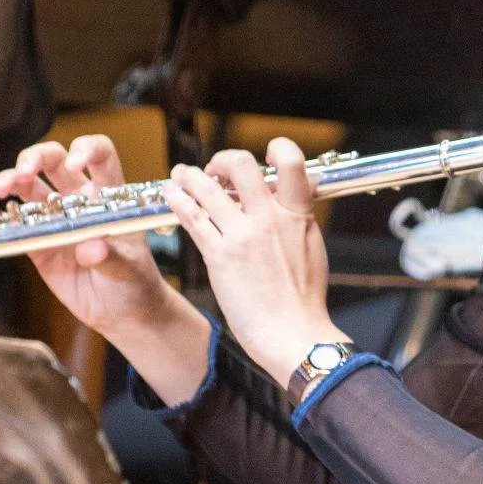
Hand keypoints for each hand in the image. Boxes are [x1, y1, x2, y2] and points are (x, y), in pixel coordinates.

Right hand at [0, 136, 174, 339]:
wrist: (121, 312)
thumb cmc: (135, 282)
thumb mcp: (128, 269)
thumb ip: (110, 257)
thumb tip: (91, 248)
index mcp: (109, 195)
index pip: (100, 155)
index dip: (86, 150)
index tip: (74, 163)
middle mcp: (80, 199)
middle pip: (55, 160)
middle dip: (36, 157)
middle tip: (24, 171)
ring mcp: (56, 219)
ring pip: (30, 187)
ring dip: (13, 180)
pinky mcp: (37, 243)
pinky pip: (17, 224)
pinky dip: (4, 218)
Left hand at [164, 138, 349, 388]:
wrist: (292, 335)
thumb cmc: (304, 298)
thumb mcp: (311, 247)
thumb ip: (299, 218)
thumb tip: (293, 195)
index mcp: (297, 214)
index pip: (291, 161)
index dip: (276, 149)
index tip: (262, 157)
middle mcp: (269, 218)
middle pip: (241, 165)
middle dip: (222, 160)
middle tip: (214, 169)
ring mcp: (243, 236)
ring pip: (207, 189)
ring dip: (188, 177)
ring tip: (179, 175)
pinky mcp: (220, 257)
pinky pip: (193, 218)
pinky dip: (178, 201)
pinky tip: (171, 196)